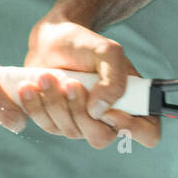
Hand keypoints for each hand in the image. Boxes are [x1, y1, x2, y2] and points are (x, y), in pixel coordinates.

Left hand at [21, 18, 160, 148]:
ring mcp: (82, 123)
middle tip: (71, 83)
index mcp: (132, 102)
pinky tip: (30, 87)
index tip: (111, 110)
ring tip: (47, 76)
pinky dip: (37, 106)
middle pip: (100, 138)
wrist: (53, 40)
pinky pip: (48, 126)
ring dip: (56, 103)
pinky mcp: (57, 122)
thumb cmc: (85, 44)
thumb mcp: (107, 52)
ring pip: (71, 131)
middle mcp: (108, 118)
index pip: (148, 133)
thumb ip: (113, 79)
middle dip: (80, 111)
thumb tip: (99, 111)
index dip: (133, 129)